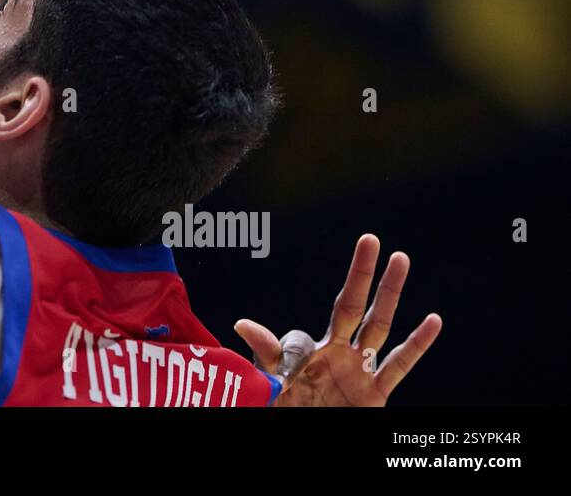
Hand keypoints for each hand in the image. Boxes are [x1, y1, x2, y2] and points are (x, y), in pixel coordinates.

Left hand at [235, 234, 442, 405]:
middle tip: (371, 239)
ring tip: (402, 258)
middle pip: (351, 306)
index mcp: (309, 353)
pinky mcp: (376, 395)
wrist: (304, 435)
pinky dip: (417, 344)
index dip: (287, 348)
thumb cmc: (288, 410)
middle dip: (360, 274)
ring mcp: (359, 371)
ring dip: (390, 293)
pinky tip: (433, 320)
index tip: (283, 368)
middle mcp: (338, 355)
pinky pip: (400, 365)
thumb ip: (267, 353)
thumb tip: (240, 324)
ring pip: (379, 325)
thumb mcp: (272, 383)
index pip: (299, 338)